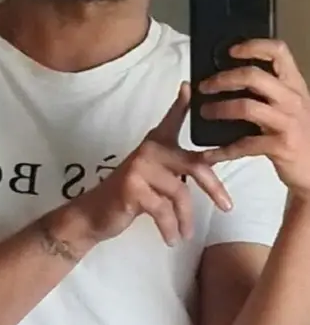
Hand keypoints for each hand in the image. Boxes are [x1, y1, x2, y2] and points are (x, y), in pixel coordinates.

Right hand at [73, 83, 232, 247]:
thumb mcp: (156, 176)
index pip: (172, 119)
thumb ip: (177, 168)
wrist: (96, 213)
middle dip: (214, 187)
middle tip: (227, 207)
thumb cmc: (132, 194)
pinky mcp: (133, 187)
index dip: (183, 103)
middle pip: (194, 164)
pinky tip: (171, 238)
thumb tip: (210, 166)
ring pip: (180, 193)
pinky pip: (163, 210)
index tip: (189, 86)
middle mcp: (149, 149)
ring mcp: (140, 167)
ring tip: (187, 233)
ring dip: (186, 219)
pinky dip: (170, 228)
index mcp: (155, 143)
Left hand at [199, 39, 309, 200]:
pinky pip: (245, 144)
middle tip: (204, 86)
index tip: (231, 50)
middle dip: (222, 79)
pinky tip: (209, 154)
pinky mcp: (281, 146)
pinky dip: (223, 150)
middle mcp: (293, 99)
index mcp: (294, 84)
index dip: (253, 45)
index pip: (278, 51)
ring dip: (219, 109)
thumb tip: (229, 75)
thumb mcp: (288, 105)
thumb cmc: (295, 134)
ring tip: (204, 112)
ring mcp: (288, 122)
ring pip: (246, 106)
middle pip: (253, 76)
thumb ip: (268, 89)